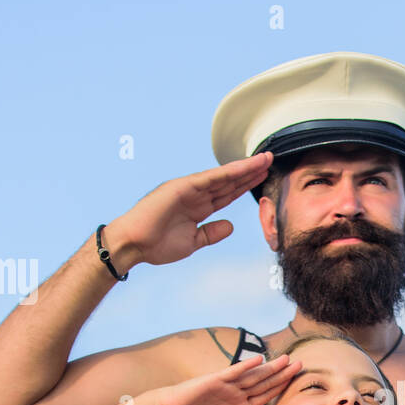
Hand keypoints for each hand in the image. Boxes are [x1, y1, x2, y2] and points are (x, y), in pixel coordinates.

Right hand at [106, 153, 273, 269]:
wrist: (134, 245)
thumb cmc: (157, 244)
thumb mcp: (193, 241)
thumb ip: (211, 232)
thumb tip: (230, 226)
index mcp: (198, 207)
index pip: (228, 193)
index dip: (246, 185)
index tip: (263, 178)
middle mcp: (195, 194)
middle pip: (229, 181)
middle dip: (250, 172)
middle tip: (270, 160)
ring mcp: (189, 189)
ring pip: (223, 176)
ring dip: (244, 168)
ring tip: (264, 159)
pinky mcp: (181, 187)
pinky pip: (210, 178)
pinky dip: (228, 173)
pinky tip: (244, 167)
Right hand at [156, 353, 301, 404]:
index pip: (265, 396)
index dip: (281, 389)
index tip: (296, 383)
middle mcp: (237, 394)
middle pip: (264, 383)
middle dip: (282, 374)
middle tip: (301, 365)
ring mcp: (228, 385)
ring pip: (254, 375)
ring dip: (270, 367)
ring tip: (287, 359)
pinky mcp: (216, 379)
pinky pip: (234, 372)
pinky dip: (247, 365)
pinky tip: (260, 359)